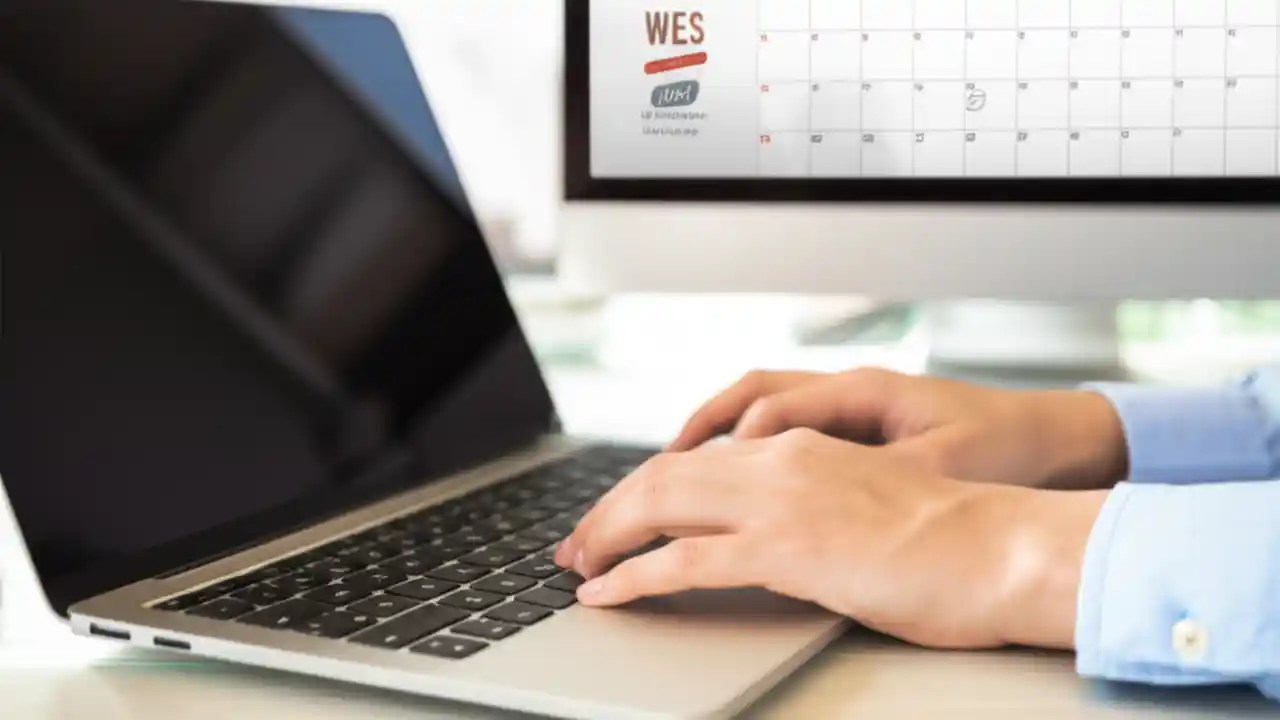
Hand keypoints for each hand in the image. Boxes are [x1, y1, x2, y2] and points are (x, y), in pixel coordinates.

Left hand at [557, 430, 1106, 649]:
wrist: (1007, 547)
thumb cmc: (956, 539)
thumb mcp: (869, 506)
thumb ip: (814, 508)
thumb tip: (776, 538)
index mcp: (803, 448)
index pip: (700, 460)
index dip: (646, 488)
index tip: (618, 517)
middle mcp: (782, 462)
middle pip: (665, 475)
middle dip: (609, 509)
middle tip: (576, 543)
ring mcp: (780, 502)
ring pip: (660, 504)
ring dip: (606, 536)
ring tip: (576, 565)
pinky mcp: (787, 548)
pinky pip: (682, 559)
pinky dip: (632, 575)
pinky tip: (606, 593)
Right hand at [671, 369, 1127, 489]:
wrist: (1056, 438)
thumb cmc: (1009, 446)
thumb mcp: (944, 465)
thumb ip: (877, 476)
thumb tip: (818, 491)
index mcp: (867, 389)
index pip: (775, 406)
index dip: (734, 444)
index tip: (708, 481)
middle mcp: (852, 389)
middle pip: (755, 393)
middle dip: (705, 425)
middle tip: (666, 462)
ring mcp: (855, 406)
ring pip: (767, 407)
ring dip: (722, 434)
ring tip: (683, 469)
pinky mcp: (863, 429)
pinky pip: (791, 430)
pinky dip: (754, 448)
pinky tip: (740, 482)